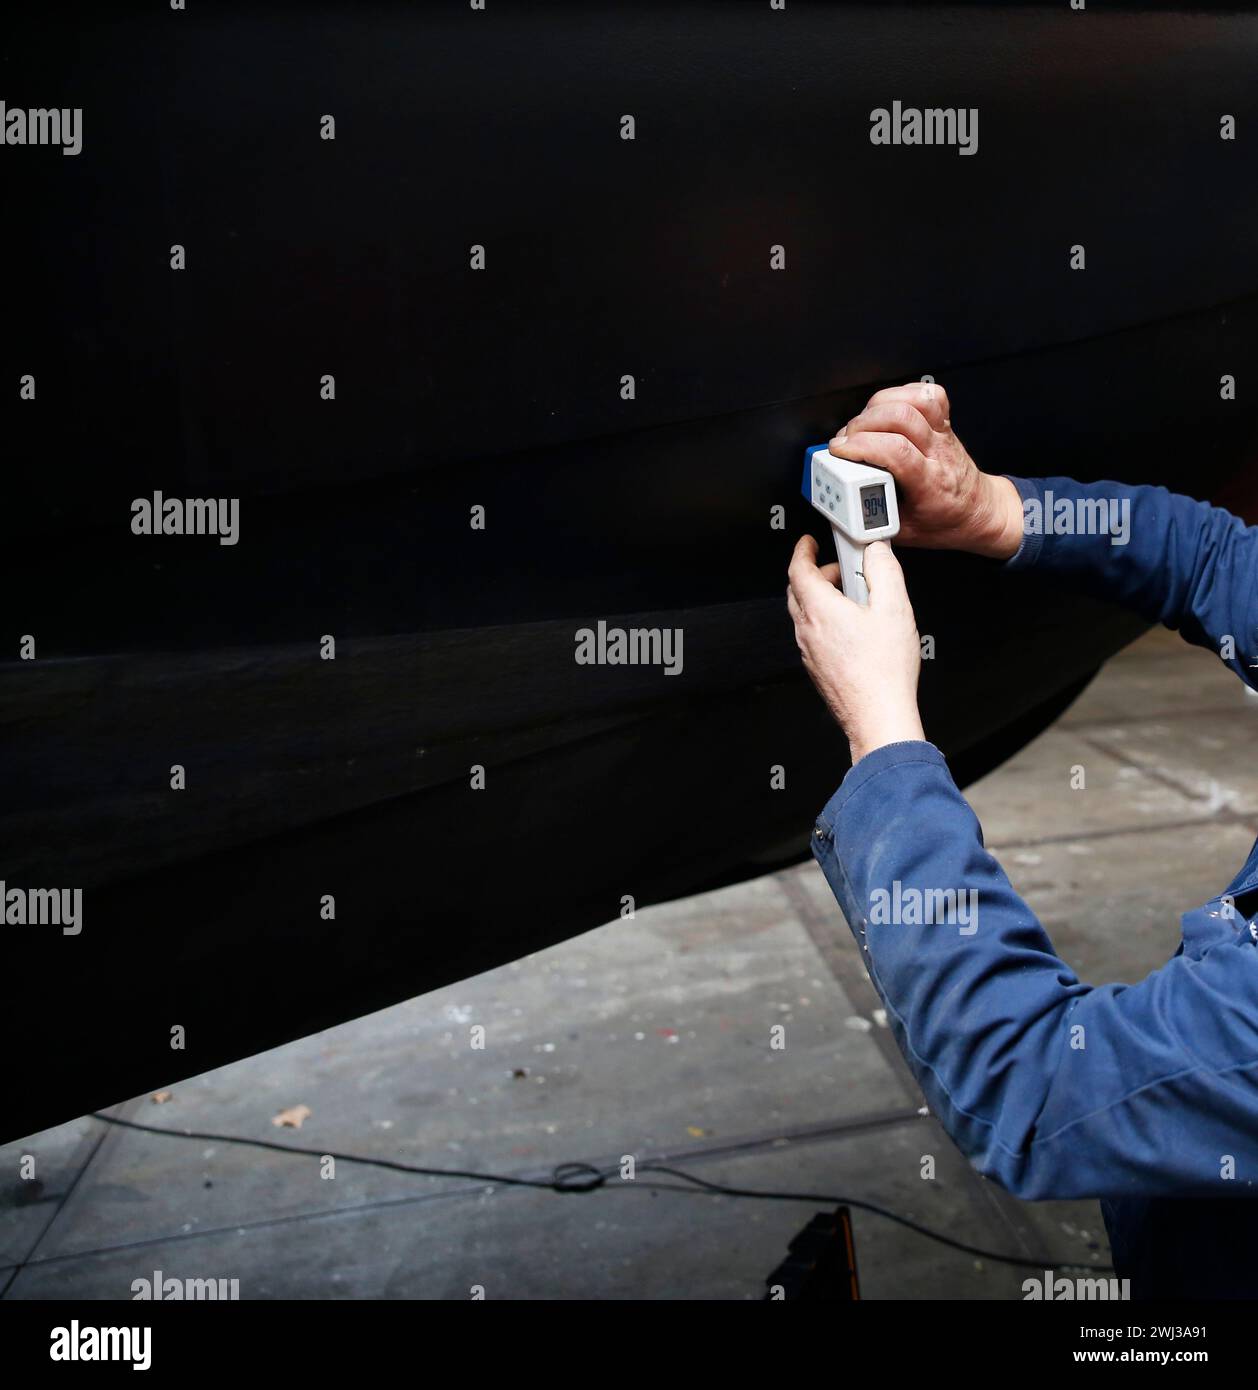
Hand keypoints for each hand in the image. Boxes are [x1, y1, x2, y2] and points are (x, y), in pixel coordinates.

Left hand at [787, 534, 924, 764]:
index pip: (798, 569)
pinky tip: (852, 630)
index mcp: (820, 610)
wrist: (878, 716)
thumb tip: (876, 551)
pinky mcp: (816, 668)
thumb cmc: (884, 671)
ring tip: (852, 600)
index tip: (808, 543)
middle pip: (798, 591)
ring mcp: (809, 652)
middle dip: (816, 573)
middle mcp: (808, 630)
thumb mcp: (894, 608)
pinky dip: (825, 622)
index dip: (802, 550)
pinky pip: (813, 636)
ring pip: (805, 614)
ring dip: (822, 599)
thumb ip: (884, 571)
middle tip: (839, 569)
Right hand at [830, 382, 1023, 558]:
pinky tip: (887, 409)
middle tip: (846, 440)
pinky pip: (928, 393)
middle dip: (862, 423)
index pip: (896, 450)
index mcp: (930, 484)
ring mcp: (944, 434)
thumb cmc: (944, 522)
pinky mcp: (944, 423)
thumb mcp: (903, 532)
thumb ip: (872, 517)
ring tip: (863, 423)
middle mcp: (939, 453)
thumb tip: (840, 502)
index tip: (840, 450)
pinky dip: (901, 394)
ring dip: (880, 405)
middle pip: (902, 418)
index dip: (861, 444)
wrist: (978, 513)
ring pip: (916, 399)